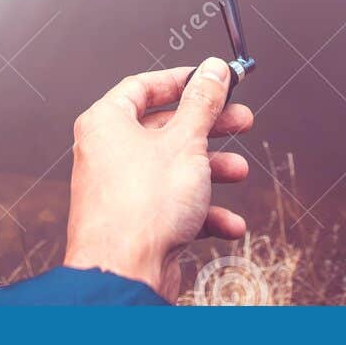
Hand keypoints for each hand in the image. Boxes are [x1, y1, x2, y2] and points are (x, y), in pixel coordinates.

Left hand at [62, 59, 253, 300]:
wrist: (125, 274)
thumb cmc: (139, 208)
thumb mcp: (185, 141)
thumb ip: (203, 103)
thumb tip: (214, 71)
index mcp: (106, 123)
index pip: (143, 86)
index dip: (182, 80)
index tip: (212, 79)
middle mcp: (107, 153)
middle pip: (164, 128)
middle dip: (208, 127)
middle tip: (239, 120)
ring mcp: (121, 190)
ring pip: (173, 169)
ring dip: (211, 171)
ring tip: (238, 171)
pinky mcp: (136, 222)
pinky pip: (173, 207)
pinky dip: (202, 211)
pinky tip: (227, 222)